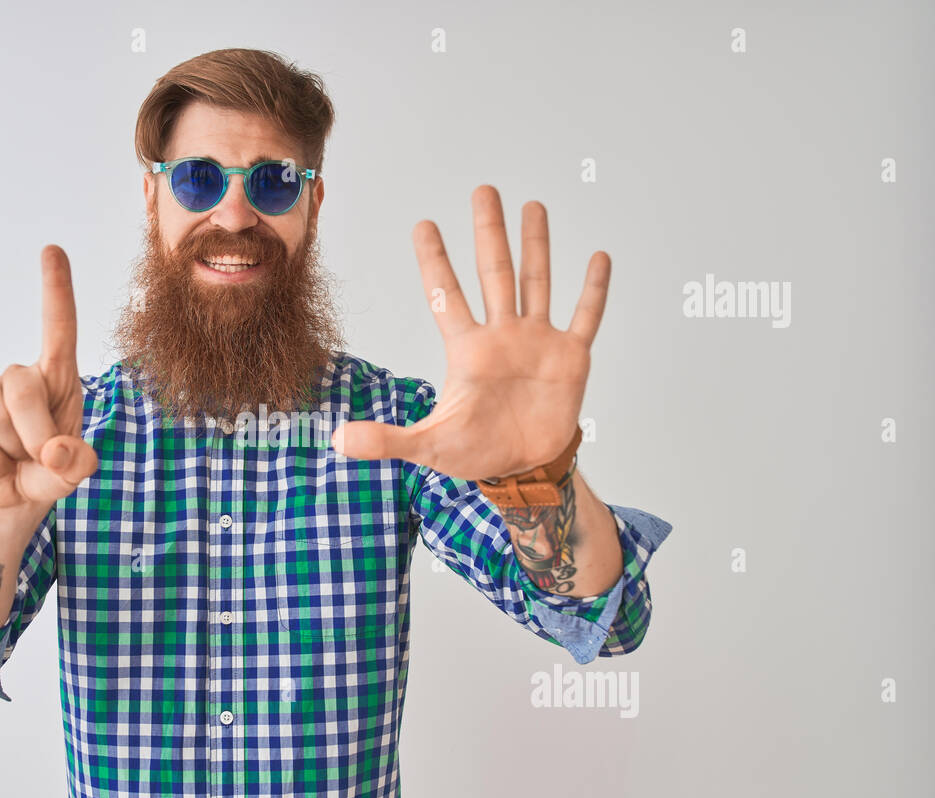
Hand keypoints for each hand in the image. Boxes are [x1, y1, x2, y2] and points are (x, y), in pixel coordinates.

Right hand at [0, 245, 98, 509]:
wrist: (11, 498)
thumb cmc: (48, 472)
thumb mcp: (73, 472)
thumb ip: (77, 464)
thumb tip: (53, 451)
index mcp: (59, 380)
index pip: (58, 328)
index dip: (55, 289)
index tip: (51, 250)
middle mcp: (23, 377)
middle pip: (22, 386)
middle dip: (35, 431)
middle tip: (42, 458)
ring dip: (10, 449)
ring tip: (16, 461)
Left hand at [330, 187, 608, 479]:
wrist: (522, 470)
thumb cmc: (474, 453)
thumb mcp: (426, 446)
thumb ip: (385, 440)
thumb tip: (336, 442)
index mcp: (467, 351)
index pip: (446, 295)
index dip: (435, 261)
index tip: (423, 224)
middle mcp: (502, 336)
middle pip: (494, 273)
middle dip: (489, 232)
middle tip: (483, 191)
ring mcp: (537, 343)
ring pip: (536, 283)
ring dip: (536, 246)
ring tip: (533, 206)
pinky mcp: (570, 358)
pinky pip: (585, 318)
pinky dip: (593, 291)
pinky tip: (598, 258)